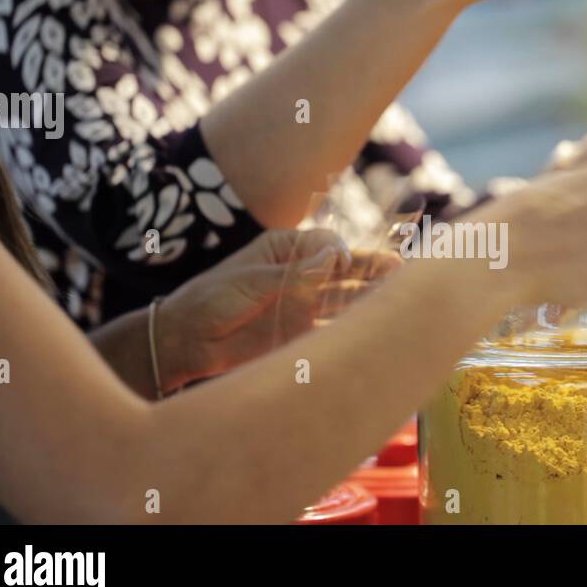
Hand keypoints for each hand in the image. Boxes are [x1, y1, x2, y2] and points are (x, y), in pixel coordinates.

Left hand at [156, 230, 400, 390]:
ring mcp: (304, 303)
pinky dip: (354, 328)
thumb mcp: (248, 281)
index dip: (340, 251)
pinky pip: (335, 327)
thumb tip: (335, 254)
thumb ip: (293, 272)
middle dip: (372, 269)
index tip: (341, 263)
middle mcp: (300, 274)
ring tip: (400, 299)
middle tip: (401, 270)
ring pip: (346, 298)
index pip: (326, 243)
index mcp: (284, 249)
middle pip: (344, 268)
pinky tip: (376, 328)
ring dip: (370, 298)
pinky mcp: (303, 333)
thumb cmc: (209, 300)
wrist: (186, 343)